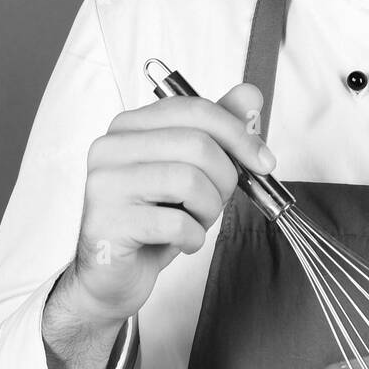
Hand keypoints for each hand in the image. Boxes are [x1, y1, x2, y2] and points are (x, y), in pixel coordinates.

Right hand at [62, 82, 275, 328]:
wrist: (114, 275)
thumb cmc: (156, 218)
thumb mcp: (193, 169)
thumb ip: (219, 130)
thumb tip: (250, 94)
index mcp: (130, 125)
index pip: (195, 109)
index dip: (238, 134)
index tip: (263, 161)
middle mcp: (111, 147)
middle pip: (197, 144)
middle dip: (225, 178)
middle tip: (219, 201)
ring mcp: (105, 184)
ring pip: (190, 182)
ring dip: (209, 210)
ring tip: (196, 221)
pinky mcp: (107, 222)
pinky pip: (177, 223)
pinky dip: (193, 237)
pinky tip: (182, 241)